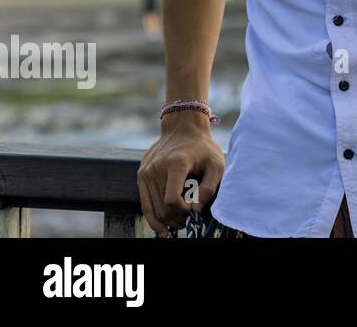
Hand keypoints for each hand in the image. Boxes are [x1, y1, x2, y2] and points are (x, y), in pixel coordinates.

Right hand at [137, 116, 224, 236]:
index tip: (193, 209)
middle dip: (175, 219)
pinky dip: (152, 217)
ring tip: (177, 226)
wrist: (183, 128)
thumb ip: (209, 188)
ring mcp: (146, 172)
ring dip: (165, 221)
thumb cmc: (203, 147)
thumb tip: (196, 210)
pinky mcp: (141, 175)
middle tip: (187, 223)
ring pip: (152, 208)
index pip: (172, 199)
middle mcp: (156, 168)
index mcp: (176, 163)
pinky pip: (144, 202)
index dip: (183, 210)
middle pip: (161, 207)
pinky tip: (161, 228)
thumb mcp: (216, 164)